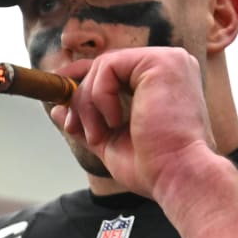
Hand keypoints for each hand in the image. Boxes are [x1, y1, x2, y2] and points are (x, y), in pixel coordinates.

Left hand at [52, 47, 216, 197]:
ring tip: (99, 135)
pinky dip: (99, 98)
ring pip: (102, 67)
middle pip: (104, 66)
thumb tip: (58, 109)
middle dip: (80, 98)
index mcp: (163, 81)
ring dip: (88, 105)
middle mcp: (169, 64)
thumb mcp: (111, 141)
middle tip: (75, 128)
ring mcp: (167, 59)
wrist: (179, 177)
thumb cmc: (154, 167)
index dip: (83, 82)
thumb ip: (88, 121)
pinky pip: (107, 67)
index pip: (114, 69)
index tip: (61, 102)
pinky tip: (115, 122)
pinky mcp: (160, 61)